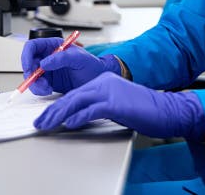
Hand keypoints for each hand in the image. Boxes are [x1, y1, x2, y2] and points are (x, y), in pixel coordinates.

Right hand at [20, 38, 119, 94]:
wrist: (98, 81)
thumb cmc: (92, 66)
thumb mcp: (79, 58)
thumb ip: (61, 58)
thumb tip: (44, 63)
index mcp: (53, 46)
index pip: (32, 46)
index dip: (26, 56)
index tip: (29, 67)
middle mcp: (48, 57)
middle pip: (29, 63)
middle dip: (31, 74)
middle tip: (39, 82)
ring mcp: (48, 70)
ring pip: (31, 76)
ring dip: (35, 84)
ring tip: (47, 88)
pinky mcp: (49, 82)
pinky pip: (37, 86)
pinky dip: (39, 89)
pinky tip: (48, 90)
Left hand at [33, 72, 204, 140]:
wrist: (165, 109)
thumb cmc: (143, 110)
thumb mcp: (116, 105)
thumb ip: (98, 107)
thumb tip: (77, 117)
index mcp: (103, 81)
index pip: (74, 93)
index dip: (57, 106)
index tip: (45, 116)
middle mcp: (104, 82)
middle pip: (71, 96)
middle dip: (52, 111)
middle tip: (39, 122)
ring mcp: (110, 91)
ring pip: (77, 101)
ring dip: (59, 114)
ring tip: (47, 124)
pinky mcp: (116, 103)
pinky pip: (92, 109)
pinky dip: (79, 117)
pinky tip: (69, 123)